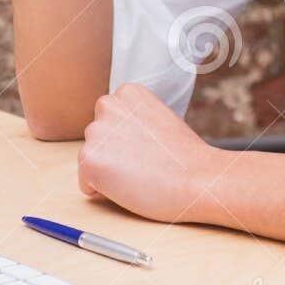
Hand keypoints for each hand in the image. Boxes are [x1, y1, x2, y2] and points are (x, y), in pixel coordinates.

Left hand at [77, 83, 225, 222]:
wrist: (198, 178)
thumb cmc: (185, 157)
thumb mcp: (160, 119)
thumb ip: (135, 121)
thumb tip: (120, 140)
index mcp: (127, 92)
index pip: (111, 121)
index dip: (128, 140)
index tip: (150, 147)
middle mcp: (107, 106)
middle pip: (97, 139)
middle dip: (113, 153)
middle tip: (145, 162)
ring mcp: (96, 132)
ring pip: (91, 160)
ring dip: (108, 171)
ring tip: (140, 174)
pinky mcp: (89, 159)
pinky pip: (86, 184)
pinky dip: (102, 191)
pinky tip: (129, 186)